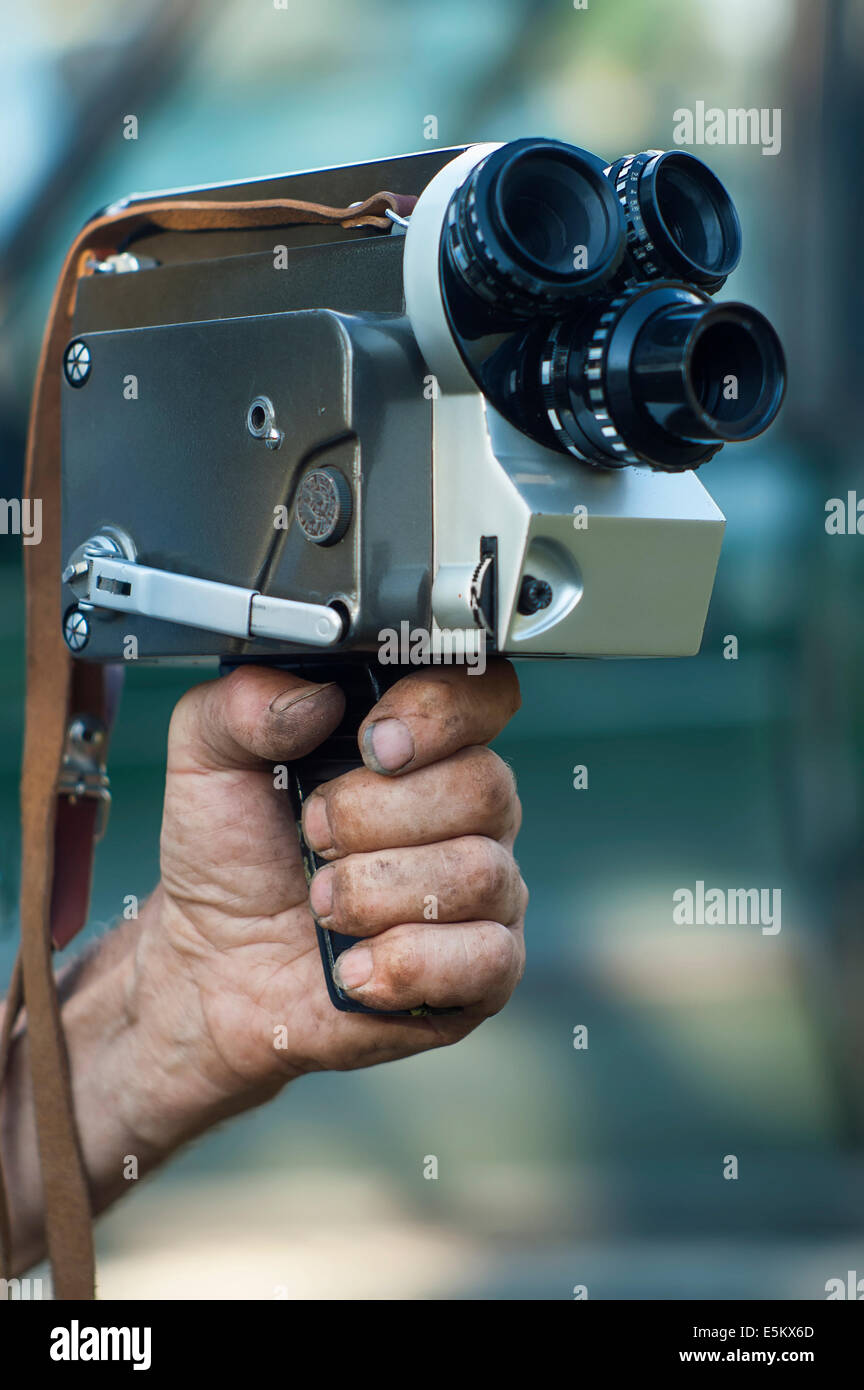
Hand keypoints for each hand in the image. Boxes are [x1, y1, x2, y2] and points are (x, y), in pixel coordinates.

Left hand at [135, 662, 525, 1110]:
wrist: (215, 968)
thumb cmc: (233, 860)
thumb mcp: (209, 762)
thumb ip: (242, 704)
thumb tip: (315, 696)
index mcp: (420, 746)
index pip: (483, 698)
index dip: (440, 713)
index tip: (371, 744)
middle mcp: (468, 812)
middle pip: (483, 786)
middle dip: (377, 816)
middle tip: (314, 836)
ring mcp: (485, 892)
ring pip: (479, 872)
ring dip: (378, 892)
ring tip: (322, 906)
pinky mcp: (484, 970)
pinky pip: (489, 956)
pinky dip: (407, 962)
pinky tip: (353, 966)